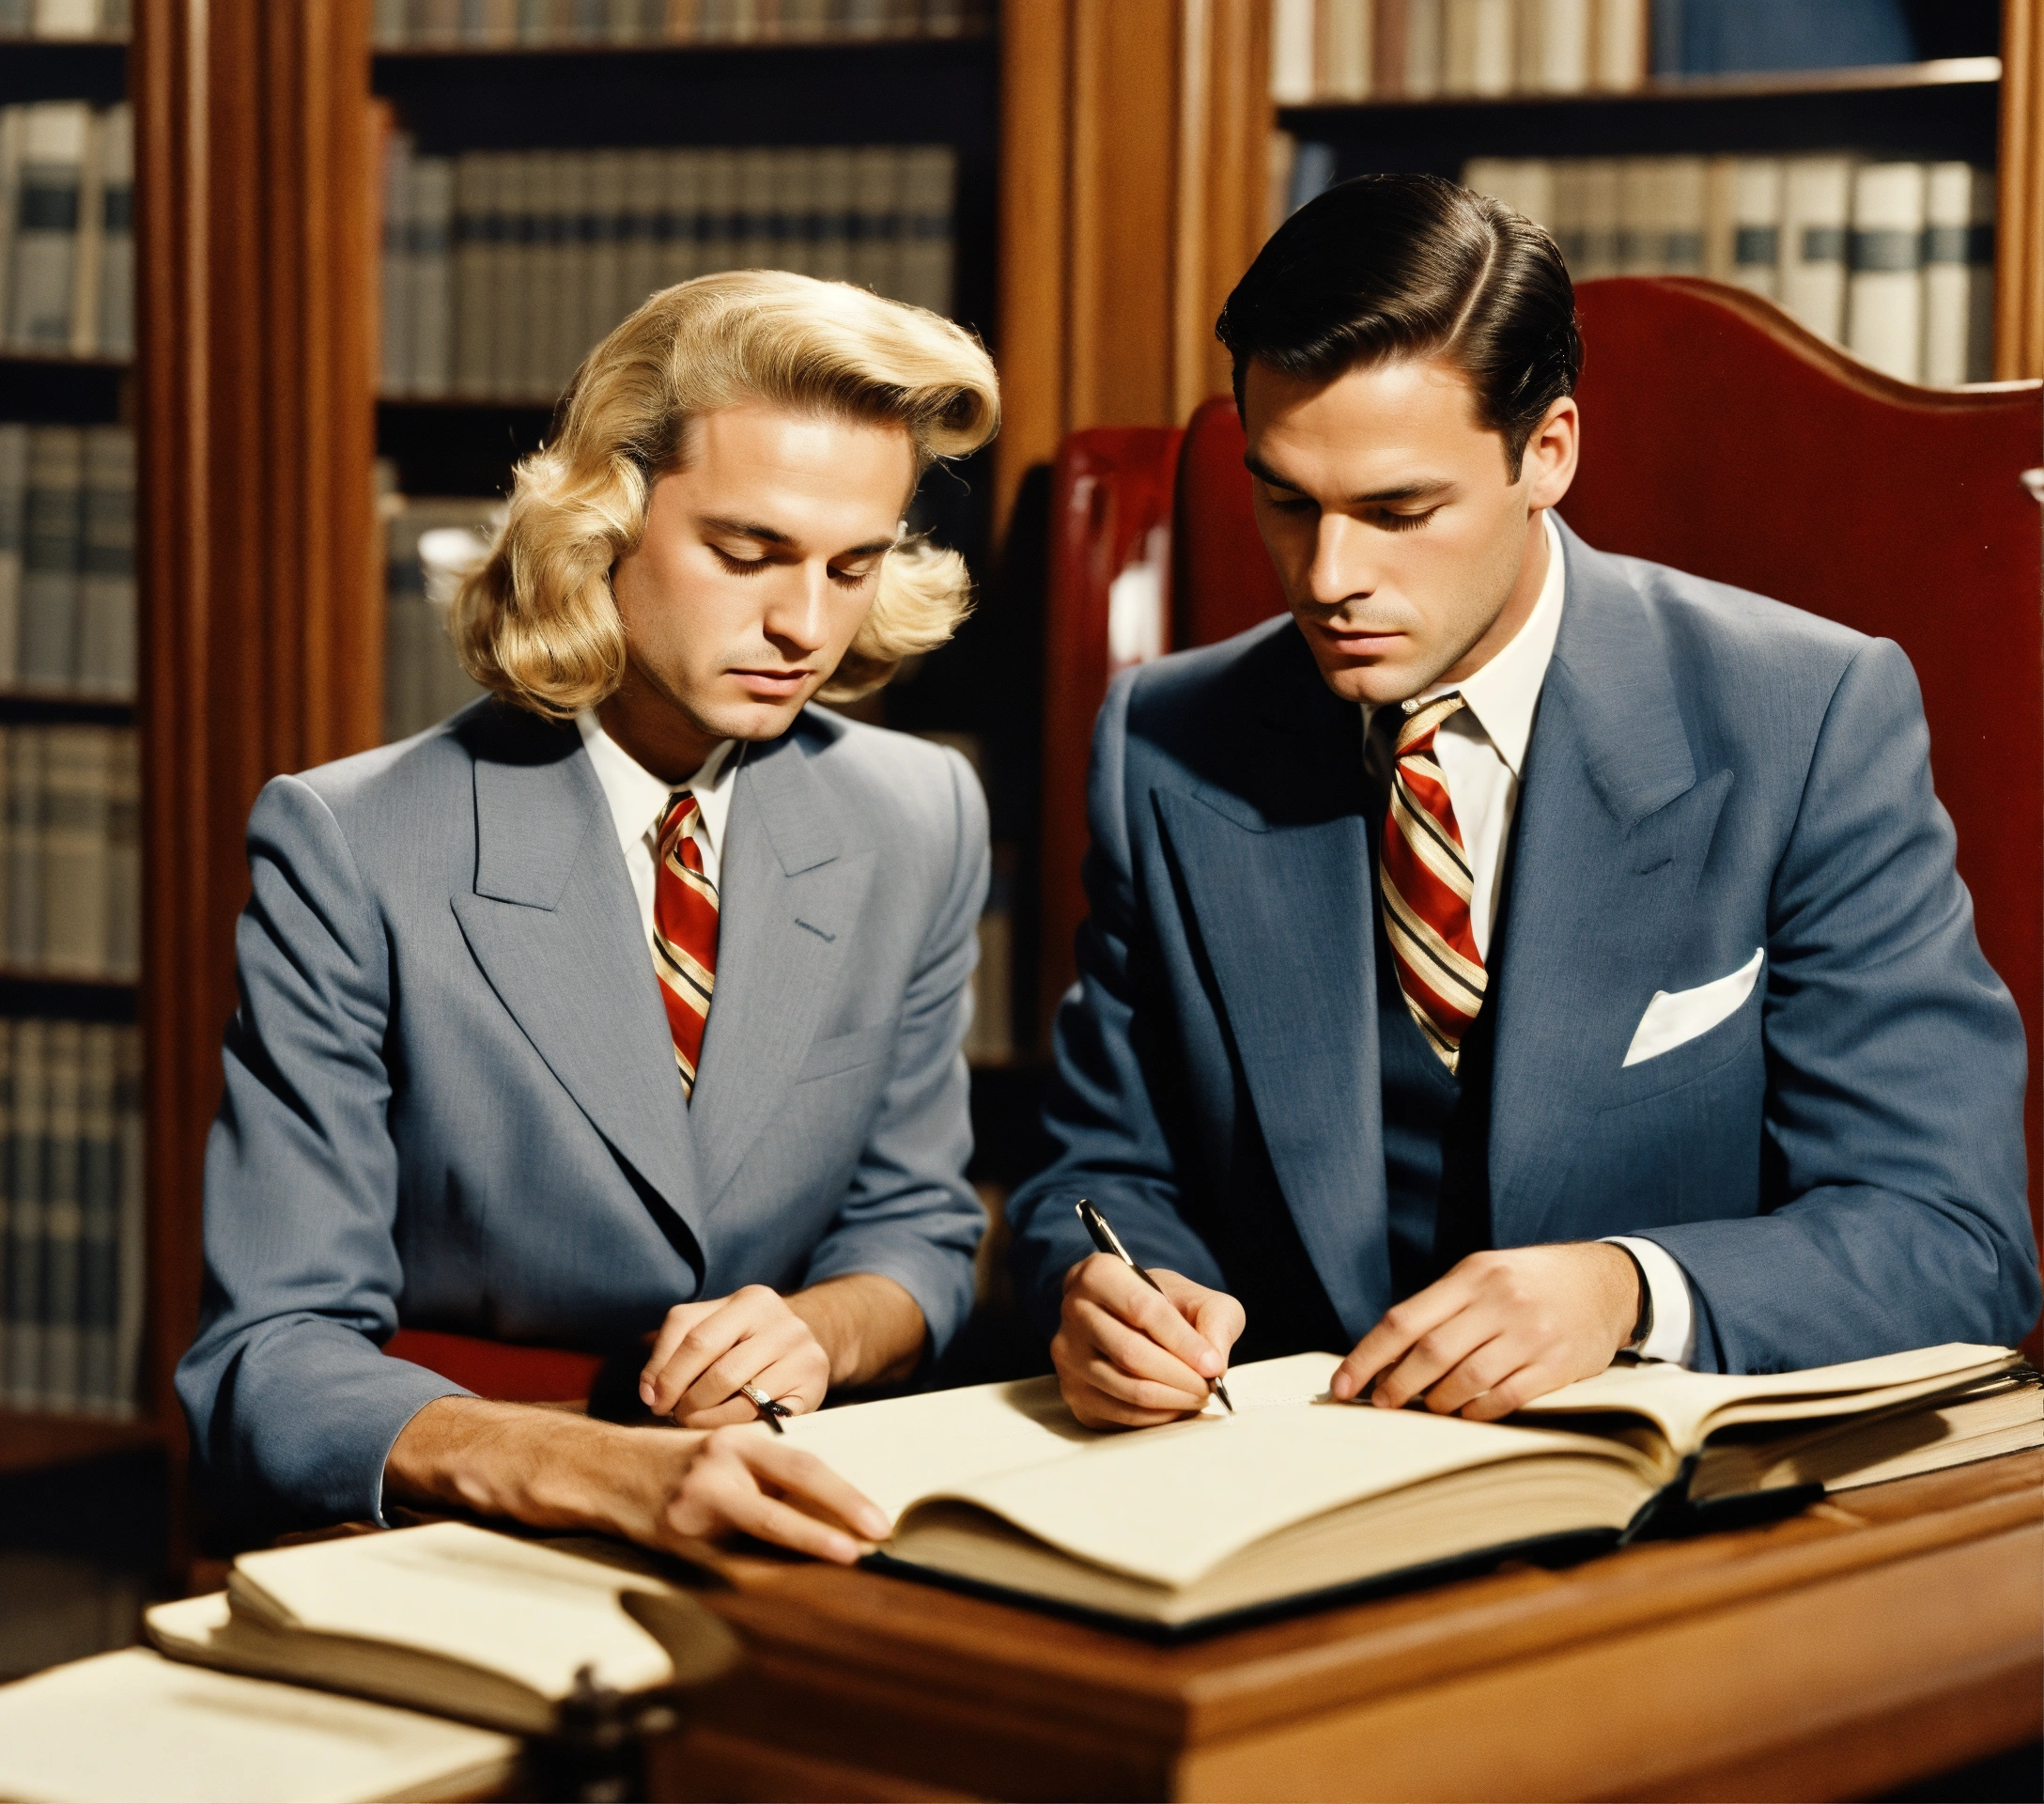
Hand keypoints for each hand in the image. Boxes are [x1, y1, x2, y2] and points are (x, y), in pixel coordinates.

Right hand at [385, 1397, 887, 1566]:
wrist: (594, 1471)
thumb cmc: (670, 1461)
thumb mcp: (719, 1452)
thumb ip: (764, 1474)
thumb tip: (830, 1507)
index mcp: (734, 1442)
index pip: (800, 1464)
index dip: (841, 1492)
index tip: (877, 1518)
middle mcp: (716, 1467)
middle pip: (786, 1493)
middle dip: (832, 1520)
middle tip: (873, 1542)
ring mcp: (693, 1506)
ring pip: (759, 1532)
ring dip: (802, 1548)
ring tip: (842, 1560)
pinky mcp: (673, 1540)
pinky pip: (725, 1563)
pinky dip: (758, 1574)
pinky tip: (785, 1588)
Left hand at [639, 1285, 830, 1426]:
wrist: (806, 1357)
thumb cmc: (748, 1349)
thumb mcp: (716, 1333)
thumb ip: (676, 1349)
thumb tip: (649, 1392)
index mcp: (750, 1299)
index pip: (689, 1330)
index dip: (662, 1369)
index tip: (651, 1398)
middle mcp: (779, 1319)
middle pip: (711, 1360)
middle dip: (681, 1394)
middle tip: (671, 1414)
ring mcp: (800, 1350)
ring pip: (732, 1388)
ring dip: (701, 1414)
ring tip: (692, 1421)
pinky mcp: (812, 1383)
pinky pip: (757, 1412)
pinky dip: (729, 1424)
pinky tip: (721, 1426)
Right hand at [1052, 1255, 1245, 1428]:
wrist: (1130, 1319)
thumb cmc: (1168, 1304)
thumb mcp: (1199, 1297)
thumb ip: (1216, 1322)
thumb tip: (1213, 1365)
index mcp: (1099, 1275)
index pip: (1143, 1309)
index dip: (1183, 1342)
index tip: (1213, 1365)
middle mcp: (1074, 1312)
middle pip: (1131, 1353)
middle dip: (1180, 1376)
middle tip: (1208, 1385)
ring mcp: (1068, 1356)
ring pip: (1126, 1389)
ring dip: (1172, 1400)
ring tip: (1197, 1395)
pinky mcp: (1073, 1393)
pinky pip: (1120, 1415)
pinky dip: (1156, 1417)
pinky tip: (1175, 1405)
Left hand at [1330, 1243, 1639, 1420]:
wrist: (1608, 1282)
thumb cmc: (1530, 1282)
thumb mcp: (1484, 1274)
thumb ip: (1441, 1309)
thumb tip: (1385, 1357)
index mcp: (1472, 1275)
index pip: (1404, 1320)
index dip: (1367, 1357)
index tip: (1342, 1384)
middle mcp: (1500, 1301)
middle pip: (1430, 1353)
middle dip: (1396, 1386)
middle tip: (1381, 1404)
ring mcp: (1530, 1333)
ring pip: (1464, 1380)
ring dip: (1436, 1402)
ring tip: (1427, 1407)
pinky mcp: (1557, 1365)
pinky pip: (1503, 1398)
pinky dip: (1476, 1412)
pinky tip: (1465, 1413)